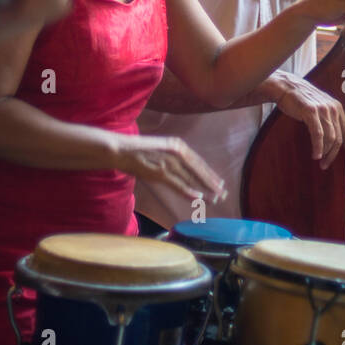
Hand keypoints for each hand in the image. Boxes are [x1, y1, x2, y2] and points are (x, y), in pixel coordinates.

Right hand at [111, 134, 225, 204]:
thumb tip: (186, 171)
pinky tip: (199, 197)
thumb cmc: (139, 152)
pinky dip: (190, 191)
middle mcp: (177, 151)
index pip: (199, 162)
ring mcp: (170, 161)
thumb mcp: (161, 150)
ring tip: (215, 198)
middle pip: (199, 170)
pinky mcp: (161, 171)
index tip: (220, 183)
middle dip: (212, 183)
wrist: (121, 149)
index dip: (210, 174)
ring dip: (204, 190)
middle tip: (223, 193)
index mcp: (178, 145)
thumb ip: (174, 158)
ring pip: (191, 178)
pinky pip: (179, 184)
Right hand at [273, 73, 344, 168]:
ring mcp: (323, 109)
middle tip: (325, 165)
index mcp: (337, 108)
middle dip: (333, 155)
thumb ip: (327, 120)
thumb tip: (332, 140)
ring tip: (319, 160)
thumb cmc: (300, 99)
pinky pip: (318, 134)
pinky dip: (318, 146)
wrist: (285, 86)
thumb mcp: (319, 108)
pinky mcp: (311, 112)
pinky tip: (315, 154)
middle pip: (338, 138)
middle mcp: (333, 108)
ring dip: (325, 152)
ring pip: (330, 138)